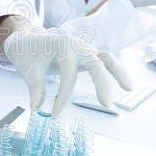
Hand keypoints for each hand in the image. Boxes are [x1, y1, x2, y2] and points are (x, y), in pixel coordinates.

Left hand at [3, 27, 132, 116]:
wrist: (27, 40)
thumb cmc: (28, 54)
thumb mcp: (28, 70)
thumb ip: (35, 88)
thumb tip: (37, 108)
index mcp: (61, 44)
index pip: (68, 74)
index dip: (62, 97)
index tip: (54, 115)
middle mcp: (76, 44)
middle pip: (95, 62)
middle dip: (102, 83)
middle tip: (106, 104)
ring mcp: (84, 48)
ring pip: (106, 58)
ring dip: (118, 72)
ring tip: (129, 88)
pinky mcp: (88, 54)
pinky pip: (105, 61)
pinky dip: (115, 71)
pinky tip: (126, 85)